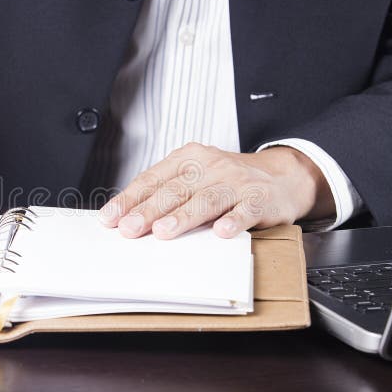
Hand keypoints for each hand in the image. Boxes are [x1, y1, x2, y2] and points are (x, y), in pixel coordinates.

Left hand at [99, 143, 334, 238]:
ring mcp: (236, 182)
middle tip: (130, 229)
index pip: (153, 179)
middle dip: (149, 211)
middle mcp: (211, 166)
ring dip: (183, 217)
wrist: (281, 177)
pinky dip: (233, 220)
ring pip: (206, 199)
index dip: (130, 199)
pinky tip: (221, 232)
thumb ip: (167, 194)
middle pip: (175, 190)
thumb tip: (127, 219)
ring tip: (164, 232)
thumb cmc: (228, 182)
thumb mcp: (196, 179)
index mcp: (189, 159)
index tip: (110, 218)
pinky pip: (245, 210)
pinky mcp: (260, 199)